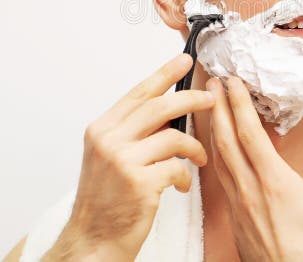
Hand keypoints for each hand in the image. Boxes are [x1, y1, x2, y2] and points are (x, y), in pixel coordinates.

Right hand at [42, 53, 214, 261]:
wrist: (92, 242)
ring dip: (194, 147)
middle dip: (191, 99)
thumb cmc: (105, 202)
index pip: (139, 92)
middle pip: (159, 106)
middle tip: (210, 99)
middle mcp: (109, 140)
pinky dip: (186, 176)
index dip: (165, 74)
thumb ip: (132, 132)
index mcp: (101, 129)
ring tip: (199, 159)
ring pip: (174, 137)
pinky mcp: (139, 184)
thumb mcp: (109, 157)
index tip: (185, 60)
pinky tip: (181, 186)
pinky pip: (177, 167)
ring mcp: (123, 162)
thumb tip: (168, 109)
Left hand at [206, 76, 302, 261]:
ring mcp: (238, 203)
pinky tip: (217, 152)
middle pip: (226, 140)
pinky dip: (215, 156)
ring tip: (209, 109)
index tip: (233, 82)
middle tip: (213, 84)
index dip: (238, 104)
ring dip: (212, 129)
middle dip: (218, 108)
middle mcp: (249, 188)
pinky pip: (220, 178)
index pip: (249, 133)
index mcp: (273, 180)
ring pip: (218, 158)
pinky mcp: (236, 216)